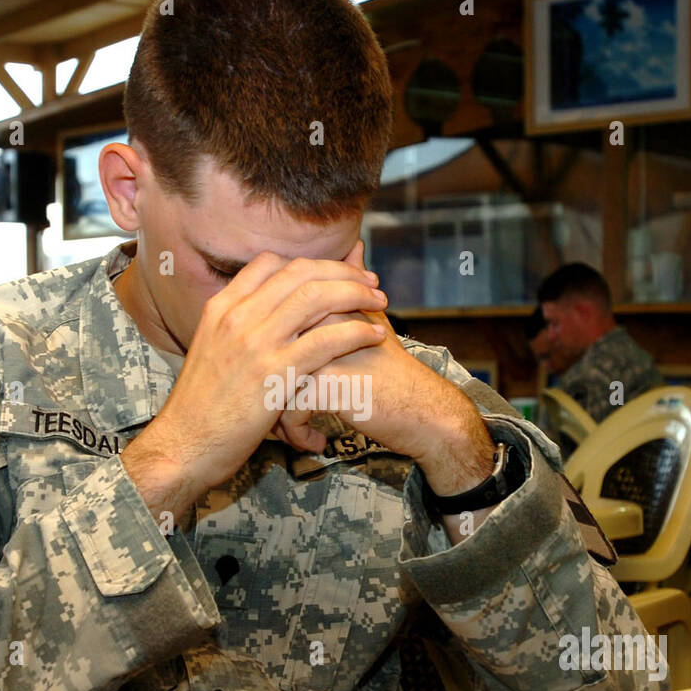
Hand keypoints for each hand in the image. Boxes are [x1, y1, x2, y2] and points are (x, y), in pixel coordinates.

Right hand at [123, 244, 388, 519]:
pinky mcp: (274, 374)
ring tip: (379, 301)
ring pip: (317, 297)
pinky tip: (374, 335)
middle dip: (342, 271)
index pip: (269, 262)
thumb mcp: (210, 352)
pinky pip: (326, 339)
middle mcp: (237, 316)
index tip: (334, 271)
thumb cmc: (200, 409)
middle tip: (370, 280)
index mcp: (220, 308)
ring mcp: (255, 343)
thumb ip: (236, 327)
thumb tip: (265, 316)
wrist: (183, 446)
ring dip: (356, 293)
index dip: (308, 262)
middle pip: (299, 272)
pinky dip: (356, 331)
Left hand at [271, 248, 493, 498]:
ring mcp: (324, 351)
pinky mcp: (331, 384)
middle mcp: (320, 322)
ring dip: (276, 417)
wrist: (427, 412)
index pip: (273, 326)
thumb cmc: (395, 372)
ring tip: (292, 434)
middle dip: (263, 391)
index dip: (269, 361)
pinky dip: (297, 432)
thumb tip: (353, 246)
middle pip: (267, 356)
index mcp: (324, 306)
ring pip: (272, 383)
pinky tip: (313, 445)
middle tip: (275, 415)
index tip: (278, 386)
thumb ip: (353, 286)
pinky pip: (290, 408)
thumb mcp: (373, 321)